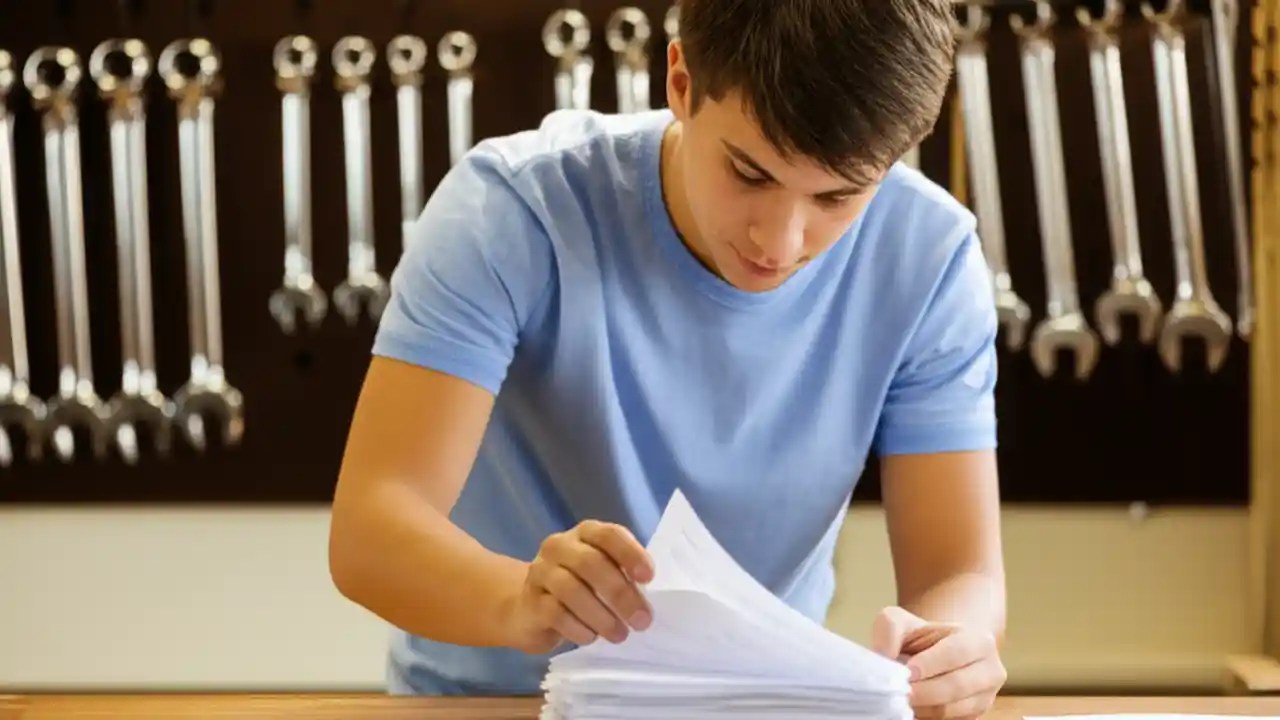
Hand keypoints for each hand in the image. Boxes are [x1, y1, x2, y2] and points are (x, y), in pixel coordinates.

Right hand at [506, 520, 655, 654]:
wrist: (529, 610)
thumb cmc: (580, 589)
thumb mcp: (602, 575)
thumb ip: (623, 576)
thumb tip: (647, 598)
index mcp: (585, 534)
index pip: (608, 535)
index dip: (630, 554)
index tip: (648, 578)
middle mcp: (559, 546)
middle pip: (590, 563)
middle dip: (620, 593)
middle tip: (641, 620)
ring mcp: (540, 572)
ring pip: (571, 589)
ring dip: (601, 616)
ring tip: (620, 635)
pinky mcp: (530, 601)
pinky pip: (555, 613)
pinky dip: (578, 628)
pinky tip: (591, 638)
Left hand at [871, 606, 1005, 719]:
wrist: (936, 656)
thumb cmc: (920, 637)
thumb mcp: (902, 622)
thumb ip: (890, 630)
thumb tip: (883, 655)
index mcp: (979, 641)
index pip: (956, 653)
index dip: (930, 664)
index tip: (907, 671)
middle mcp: (991, 671)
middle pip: (956, 686)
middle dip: (924, 691)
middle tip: (899, 692)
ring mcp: (985, 699)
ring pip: (951, 709)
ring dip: (923, 707)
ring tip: (900, 699)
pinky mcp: (973, 718)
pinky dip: (927, 716)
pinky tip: (912, 708)